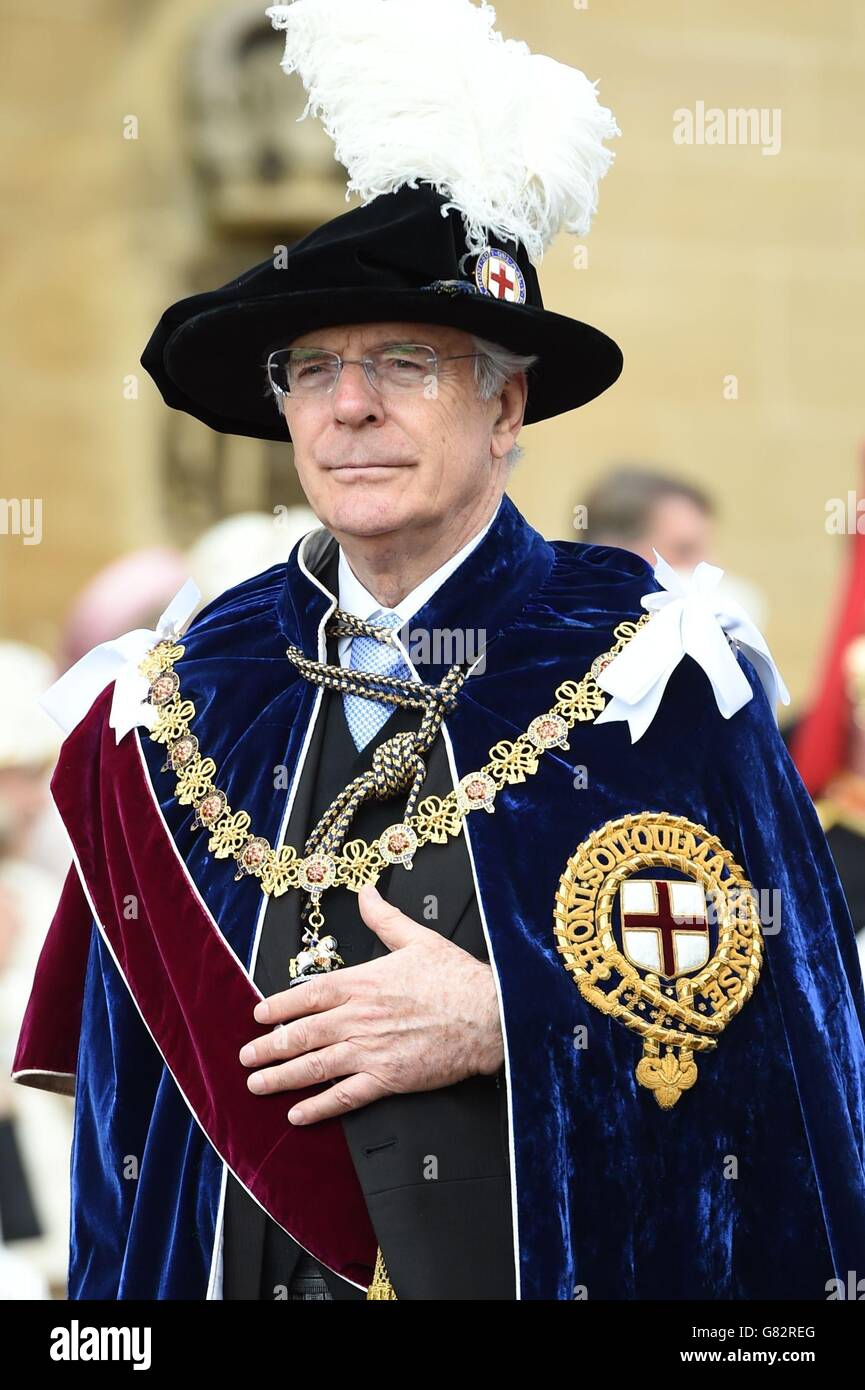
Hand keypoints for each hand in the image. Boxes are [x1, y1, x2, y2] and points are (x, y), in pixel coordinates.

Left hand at [239, 883, 503, 1124]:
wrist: (489, 1015)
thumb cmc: (457, 980)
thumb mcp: (417, 939)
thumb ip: (384, 918)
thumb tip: (366, 893)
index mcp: (364, 983)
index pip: (308, 995)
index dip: (279, 1007)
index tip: (259, 1015)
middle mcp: (360, 1017)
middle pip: (303, 1033)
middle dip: (269, 1047)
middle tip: (246, 1056)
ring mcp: (371, 1050)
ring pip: (314, 1065)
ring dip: (281, 1076)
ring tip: (257, 1084)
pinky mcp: (388, 1078)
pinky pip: (344, 1096)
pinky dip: (318, 1106)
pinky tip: (298, 1113)